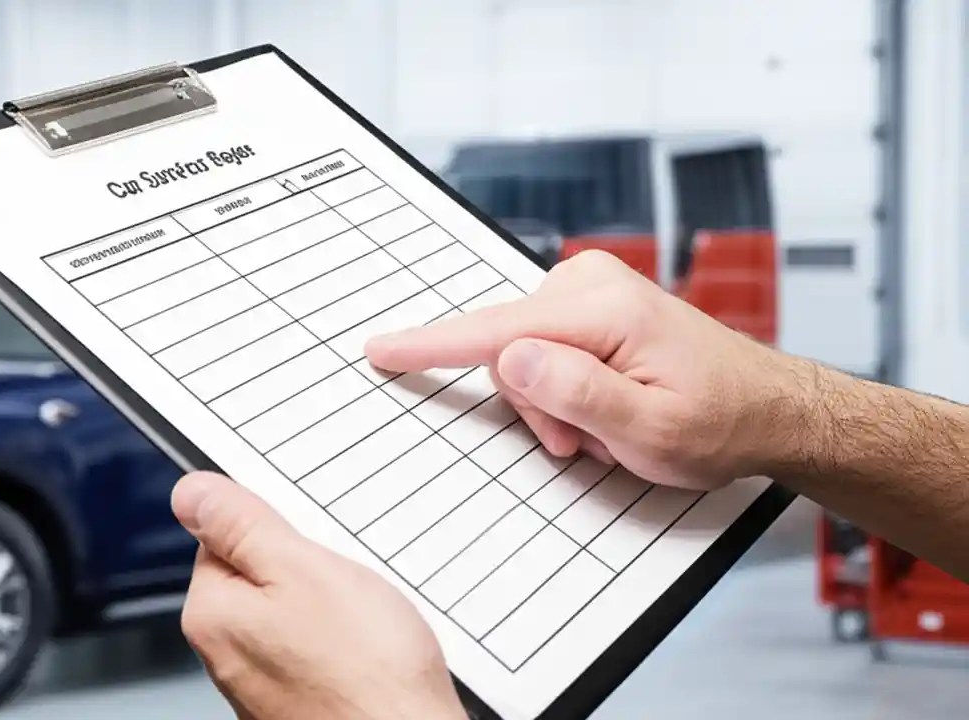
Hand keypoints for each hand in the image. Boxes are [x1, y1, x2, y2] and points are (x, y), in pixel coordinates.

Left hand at [172, 471, 465, 719]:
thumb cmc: (365, 672)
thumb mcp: (301, 569)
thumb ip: (241, 526)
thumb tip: (191, 494)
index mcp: (214, 615)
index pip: (223, 539)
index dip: (273, 530)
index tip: (308, 540)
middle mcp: (227, 656)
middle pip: (260, 577)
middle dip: (306, 569)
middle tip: (345, 583)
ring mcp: (264, 685)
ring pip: (294, 614)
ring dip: (331, 607)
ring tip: (364, 620)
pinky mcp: (301, 702)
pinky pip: (317, 651)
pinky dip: (344, 643)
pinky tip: (370, 650)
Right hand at [365, 250, 811, 490]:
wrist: (767, 407)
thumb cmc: (720, 421)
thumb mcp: (649, 430)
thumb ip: (577, 393)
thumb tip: (512, 359)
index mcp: (603, 311)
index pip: (495, 331)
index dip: (431, 346)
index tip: (381, 349)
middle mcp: (591, 285)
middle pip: (506, 352)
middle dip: (534, 407)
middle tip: (583, 440)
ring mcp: (590, 291)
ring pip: (521, 357)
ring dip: (551, 403)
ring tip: (604, 428)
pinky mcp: (591, 304)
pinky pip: (542, 350)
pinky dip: (563, 388)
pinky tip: (603, 406)